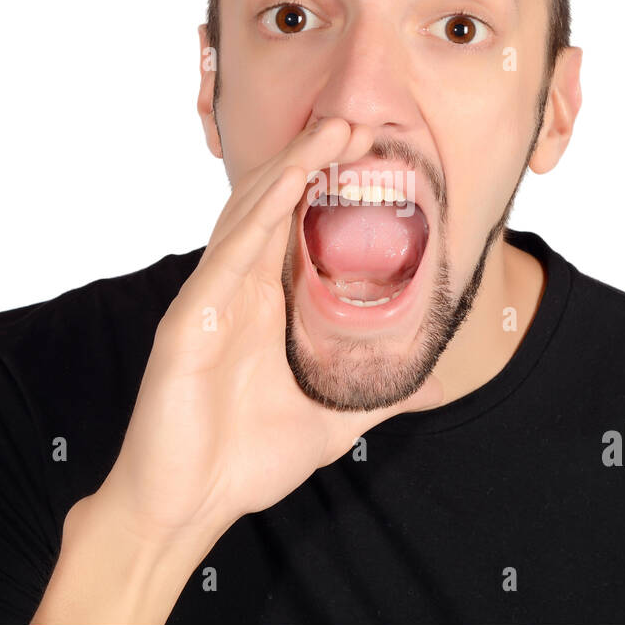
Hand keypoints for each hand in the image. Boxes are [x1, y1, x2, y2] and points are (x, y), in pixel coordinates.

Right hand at [99, 117, 445, 541]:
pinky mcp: (190, 322)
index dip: (332, 186)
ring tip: (331, 129)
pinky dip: (257, 214)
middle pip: (276, 206)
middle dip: (314, 158)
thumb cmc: (244, 459)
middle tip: (358, 117)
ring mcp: (212, 300)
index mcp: (269, 306)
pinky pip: (226, 256)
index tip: (374, 151)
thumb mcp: (334, 418)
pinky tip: (286, 181)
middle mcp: (239, 291)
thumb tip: (438, 382)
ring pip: (251, 215)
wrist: (186, 507)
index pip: (301, 228)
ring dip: (291, 167)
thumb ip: (381, 393)